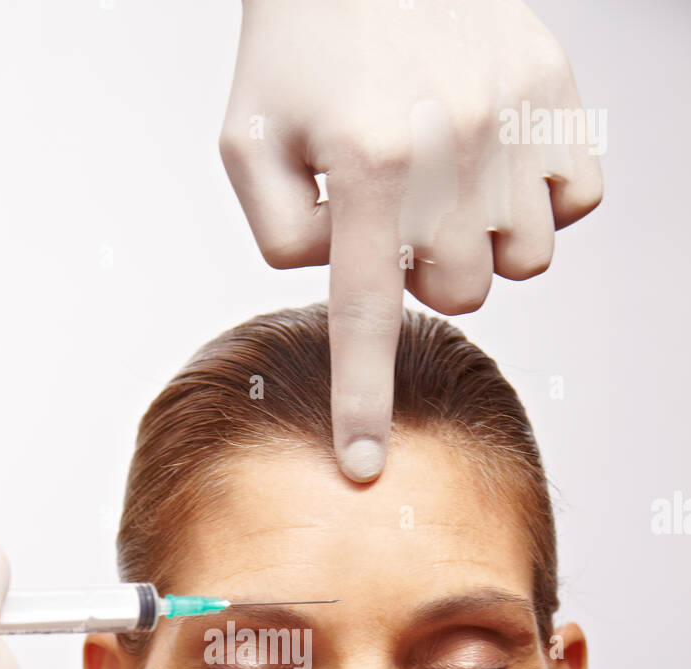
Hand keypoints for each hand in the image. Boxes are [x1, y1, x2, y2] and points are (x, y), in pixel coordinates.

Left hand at [220, 0, 602, 479]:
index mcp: (365, 164)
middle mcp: (451, 148)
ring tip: (448, 185)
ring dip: (484, 243)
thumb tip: (345, 281)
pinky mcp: (558, 91)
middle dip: (427, 275)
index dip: (363, 401)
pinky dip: (542, 202)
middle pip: (459, 293)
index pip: (364, 317)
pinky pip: (576, 203)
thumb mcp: (248, 142)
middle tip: (400, 219)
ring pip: (524, 260)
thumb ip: (279, 237)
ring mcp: (515, 119)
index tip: (364, 466)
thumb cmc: (300, 45)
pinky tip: (496, 165)